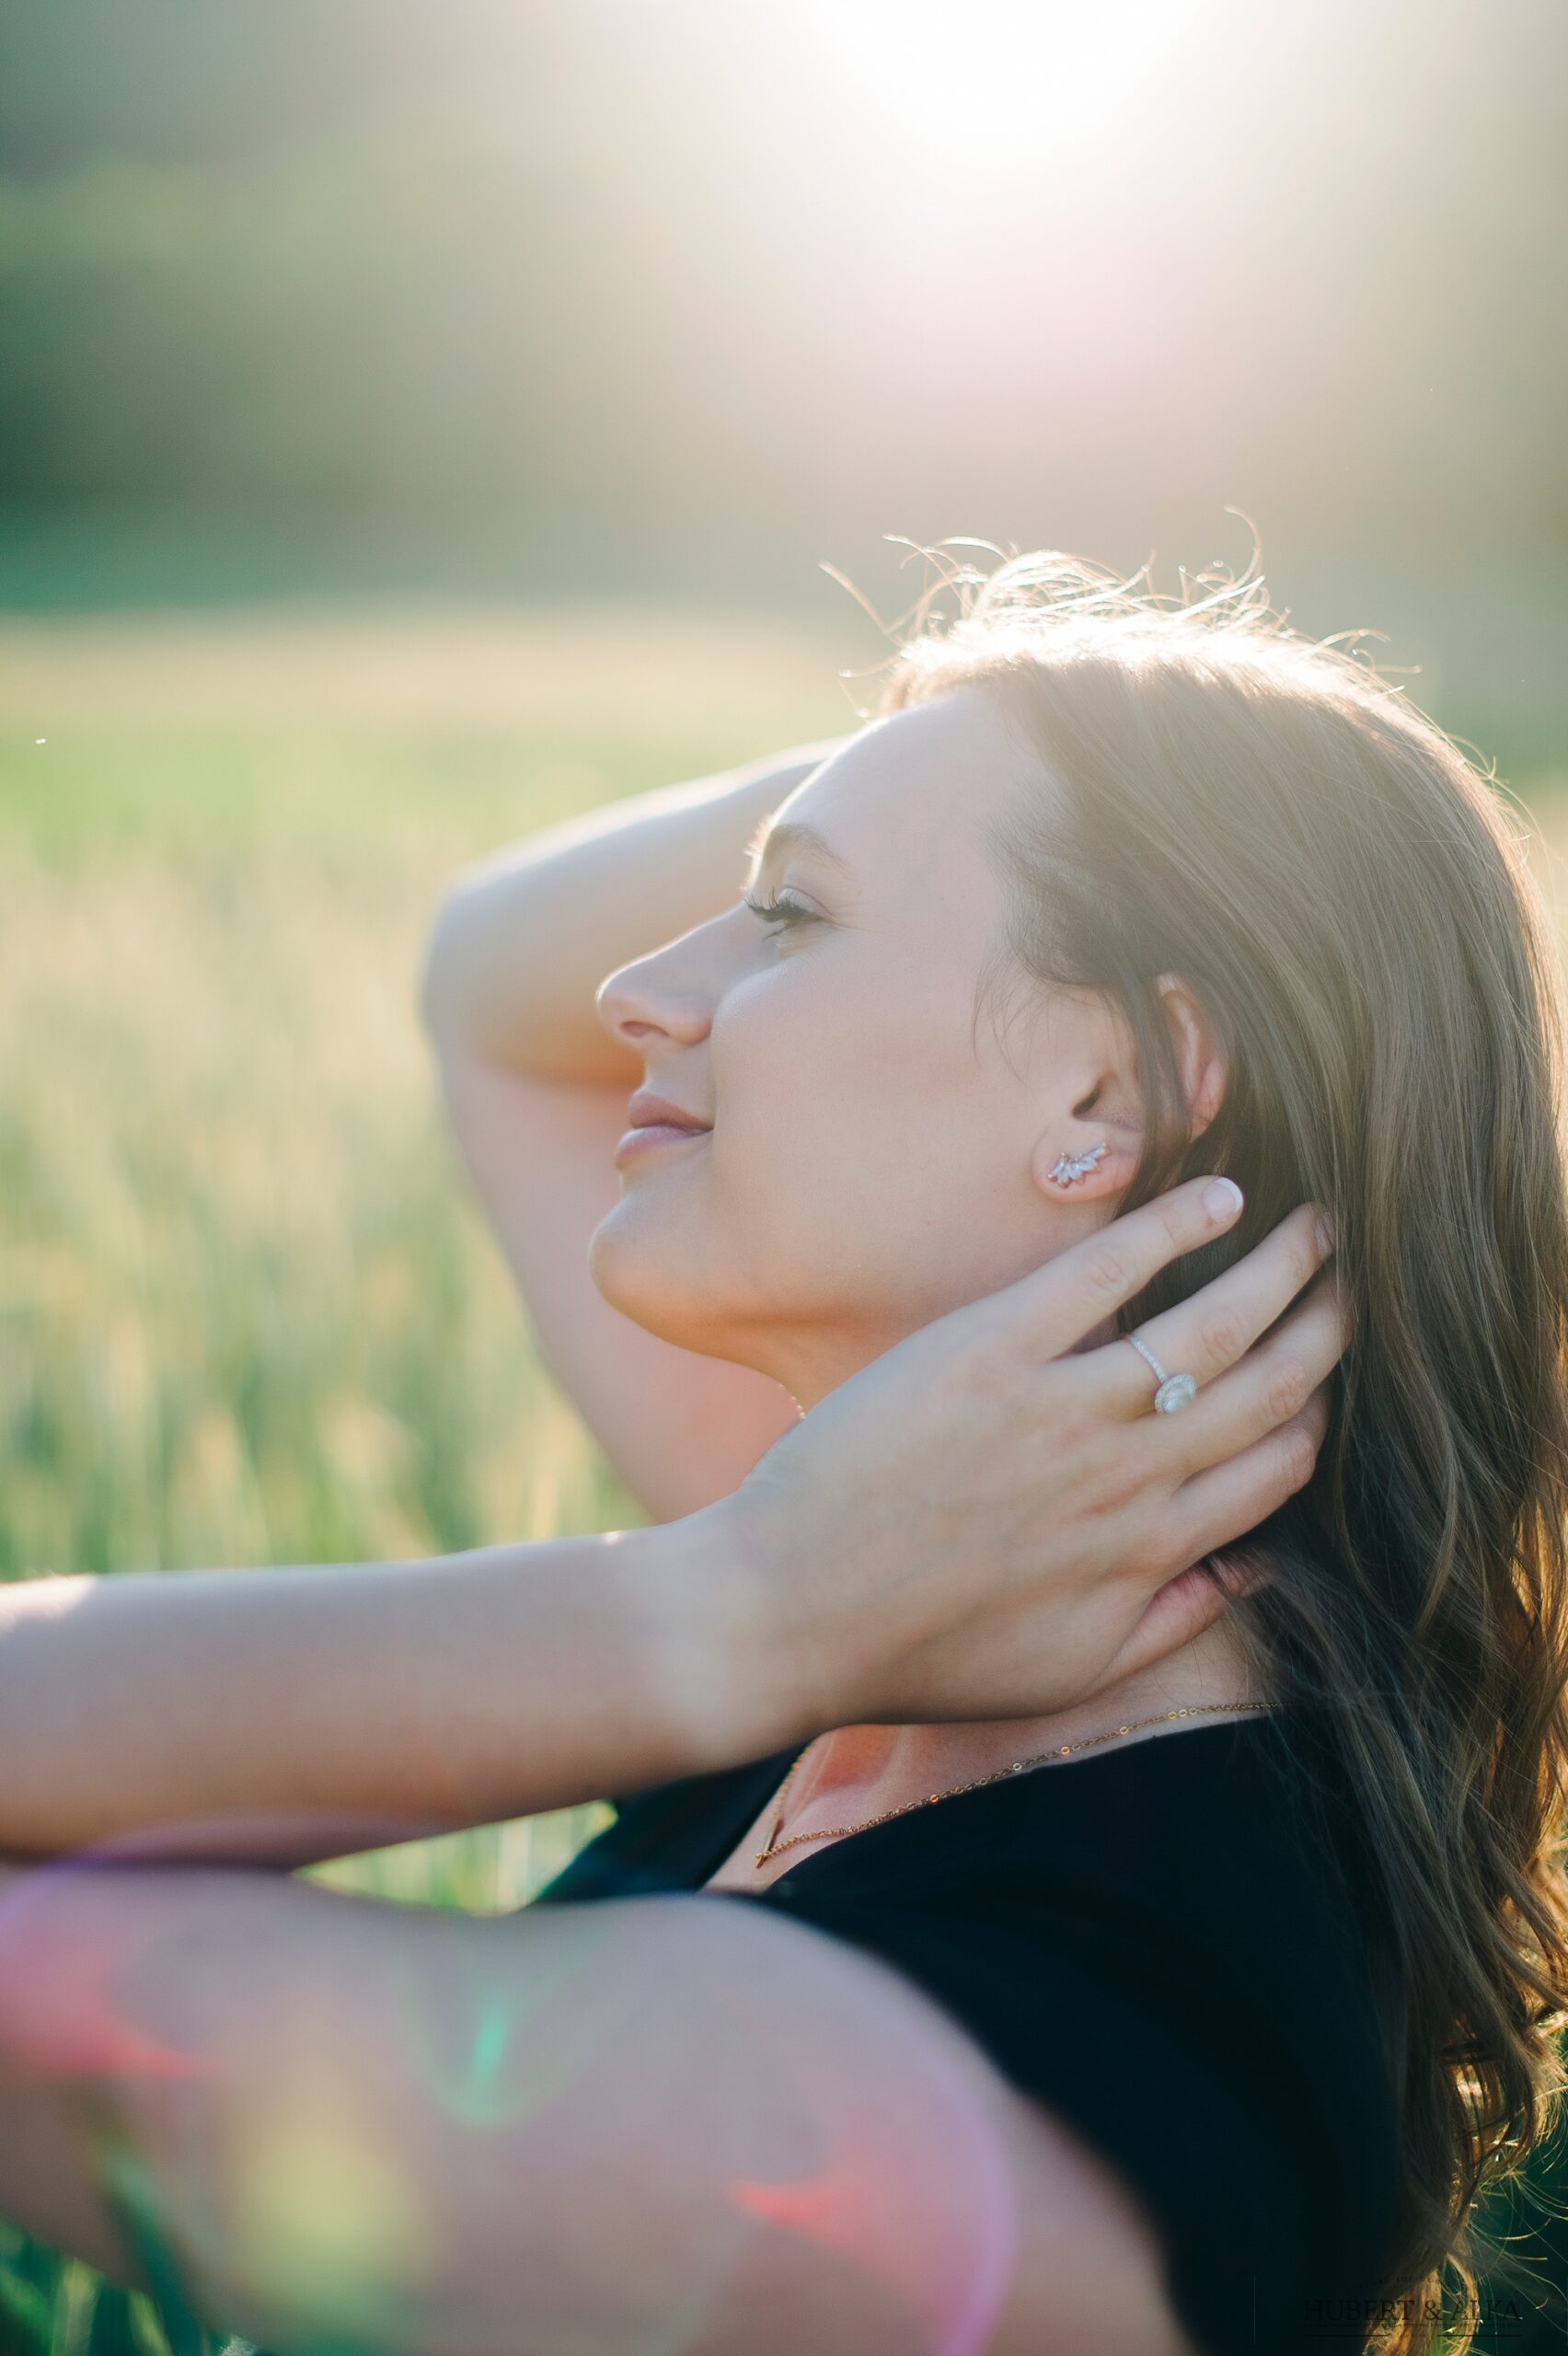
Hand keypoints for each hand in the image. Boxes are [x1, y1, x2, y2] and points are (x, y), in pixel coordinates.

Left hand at [712, 1179, 1340, 1732]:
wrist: (785, 1617)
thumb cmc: (915, 1652)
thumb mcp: (1064, 1667)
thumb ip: (1170, 1620)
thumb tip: (1253, 1573)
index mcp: (1146, 1552)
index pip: (1279, 1466)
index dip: (1317, 1414)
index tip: (1322, 1372)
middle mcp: (1124, 1480)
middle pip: (1270, 1389)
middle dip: (1328, 1328)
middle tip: (1350, 1279)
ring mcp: (1060, 1413)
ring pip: (1214, 1327)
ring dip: (1281, 1268)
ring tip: (1315, 1225)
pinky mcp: (990, 1355)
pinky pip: (1106, 1275)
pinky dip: (1173, 1227)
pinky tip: (1219, 1194)